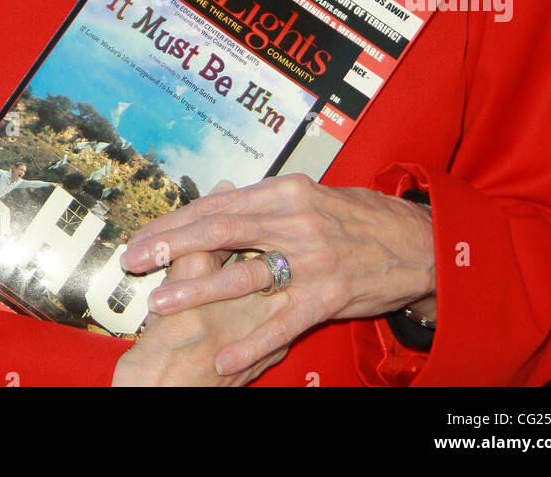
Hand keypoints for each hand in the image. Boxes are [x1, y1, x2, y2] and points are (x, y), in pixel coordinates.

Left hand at [120, 175, 435, 377]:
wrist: (416, 241)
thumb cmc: (357, 218)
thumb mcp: (309, 198)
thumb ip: (265, 205)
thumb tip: (217, 203)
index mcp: (285, 191)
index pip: (218, 205)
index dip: (176, 220)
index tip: (143, 234)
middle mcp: (295, 219)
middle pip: (219, 230)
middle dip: (171, 246)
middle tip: (134, 260)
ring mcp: (312, 257)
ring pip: (245, 275)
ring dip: (199, 291)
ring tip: (161, 303)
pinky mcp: (329, 294)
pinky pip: (283, 321)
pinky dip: (252, 342)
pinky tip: (225, 358)